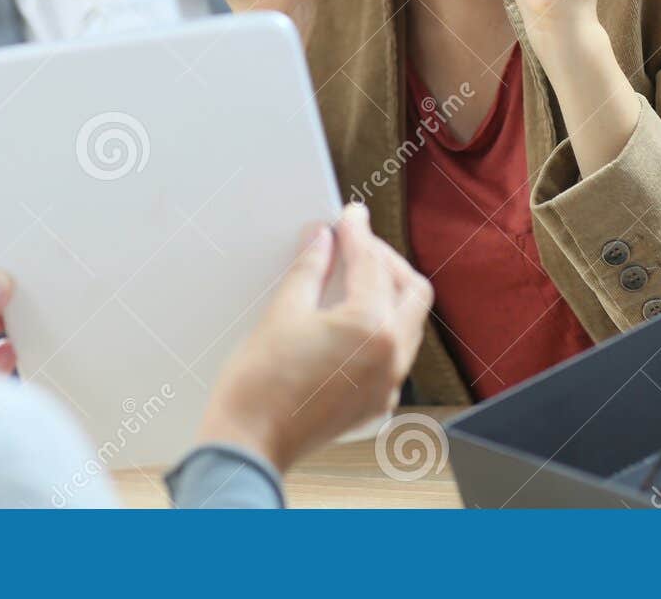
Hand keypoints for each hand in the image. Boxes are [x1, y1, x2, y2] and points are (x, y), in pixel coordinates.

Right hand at [193, 203, 432, 473]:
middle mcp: (391, 358)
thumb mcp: (283, 312)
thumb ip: (311, 268)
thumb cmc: (259, 385)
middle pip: (412, 291)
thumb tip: (323, 239)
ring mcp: (388, 386)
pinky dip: (380, 330)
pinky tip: (349, 322)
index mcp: (371, 328)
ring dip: (387, 296)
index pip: (372, 263)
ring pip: (409, 325)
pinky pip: (395, 357)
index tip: (349, 217)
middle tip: (356, 246)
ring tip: (352, 279)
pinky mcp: (376, 405)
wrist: (248, 444)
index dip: (358, 233)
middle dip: (386, 262)